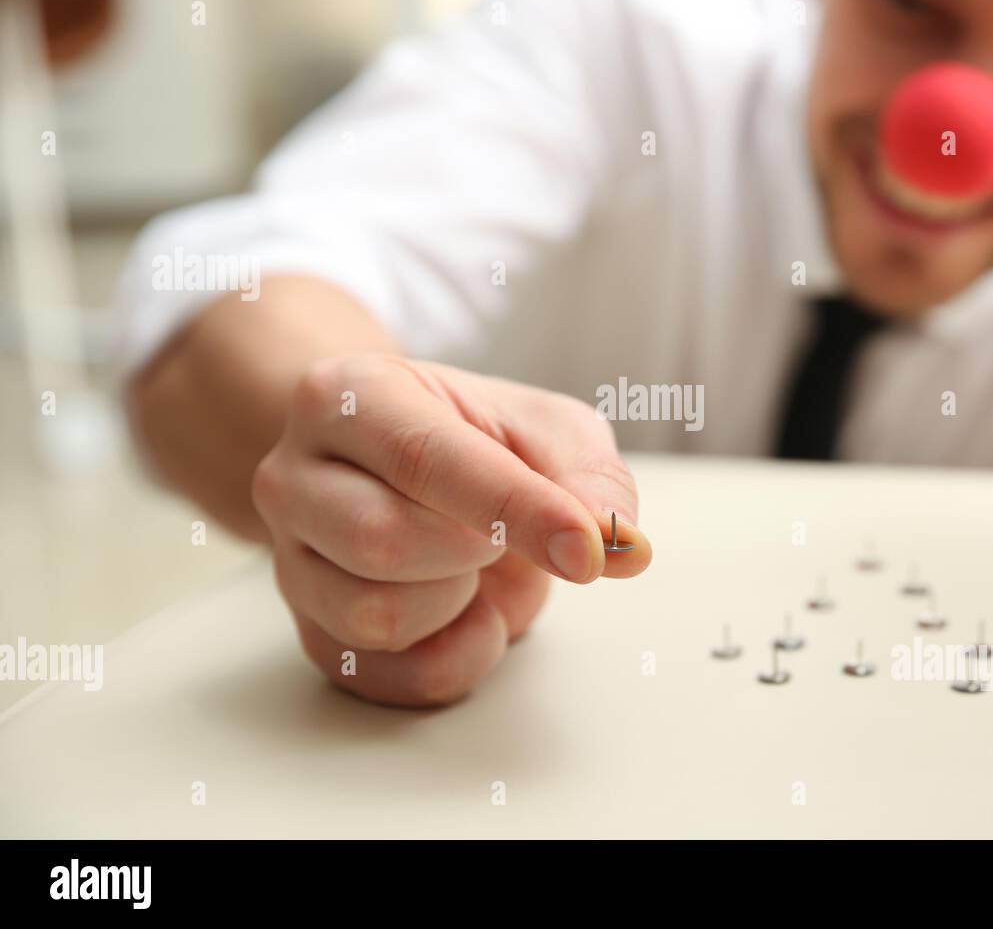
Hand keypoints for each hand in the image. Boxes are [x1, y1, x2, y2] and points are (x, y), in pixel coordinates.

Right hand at [252, 354, 649, 705]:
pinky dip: (453, 657)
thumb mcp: (548, 430)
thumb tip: (619, 544)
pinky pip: (384, 677)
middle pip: (383, 541)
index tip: (588, 550)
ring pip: (376, 616)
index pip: (424, 458)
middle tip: (500, 528)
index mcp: (349, 396)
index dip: (514, 509)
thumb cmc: (479, 442)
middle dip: (475, 549)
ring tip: (473, 561)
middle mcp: (295, 475)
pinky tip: (466, 610)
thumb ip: (589, 476)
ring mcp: (290, 560)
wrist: (414, 478)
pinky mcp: (311, 631)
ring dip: (458, 601)